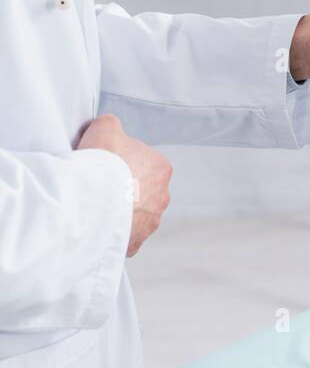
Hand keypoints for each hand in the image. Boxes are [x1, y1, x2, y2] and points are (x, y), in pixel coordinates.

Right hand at [75, 113, 172, 255]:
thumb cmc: (101, 162)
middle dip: (122, 189)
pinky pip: (123, 236)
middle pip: (140, 190)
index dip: (121, 161)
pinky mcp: (135, 242)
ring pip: (133, 215)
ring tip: (96, 206)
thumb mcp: (106, 126)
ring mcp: (150, 222)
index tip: (105, 165)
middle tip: (99, 186)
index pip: (143, 162)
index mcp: (161, 168)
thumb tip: (109, 128)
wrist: (90, 199)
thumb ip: (112, 125)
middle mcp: (162, 197)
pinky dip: (111, 232)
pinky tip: (96, 225)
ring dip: (117, 211)